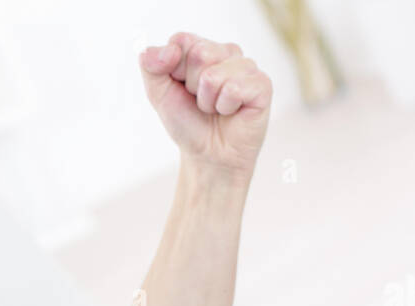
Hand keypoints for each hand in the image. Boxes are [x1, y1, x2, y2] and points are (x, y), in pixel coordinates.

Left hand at [139, 33, 272, 179]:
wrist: (209, 157)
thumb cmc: (188, 124)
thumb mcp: (159, 95)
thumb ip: (151, 67)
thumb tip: (166, 49)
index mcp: (202, 49)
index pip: (181, 40)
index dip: (174, 69)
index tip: (181, 88)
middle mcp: (226, 53)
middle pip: (199, 54)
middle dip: (191, 86)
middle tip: (201, 102)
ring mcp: (246, 67)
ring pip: (214, 75)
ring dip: (208, 101)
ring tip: (216, 109)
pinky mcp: (262, 84)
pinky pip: (234, 89)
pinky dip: (225, 108)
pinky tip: (231, 113)